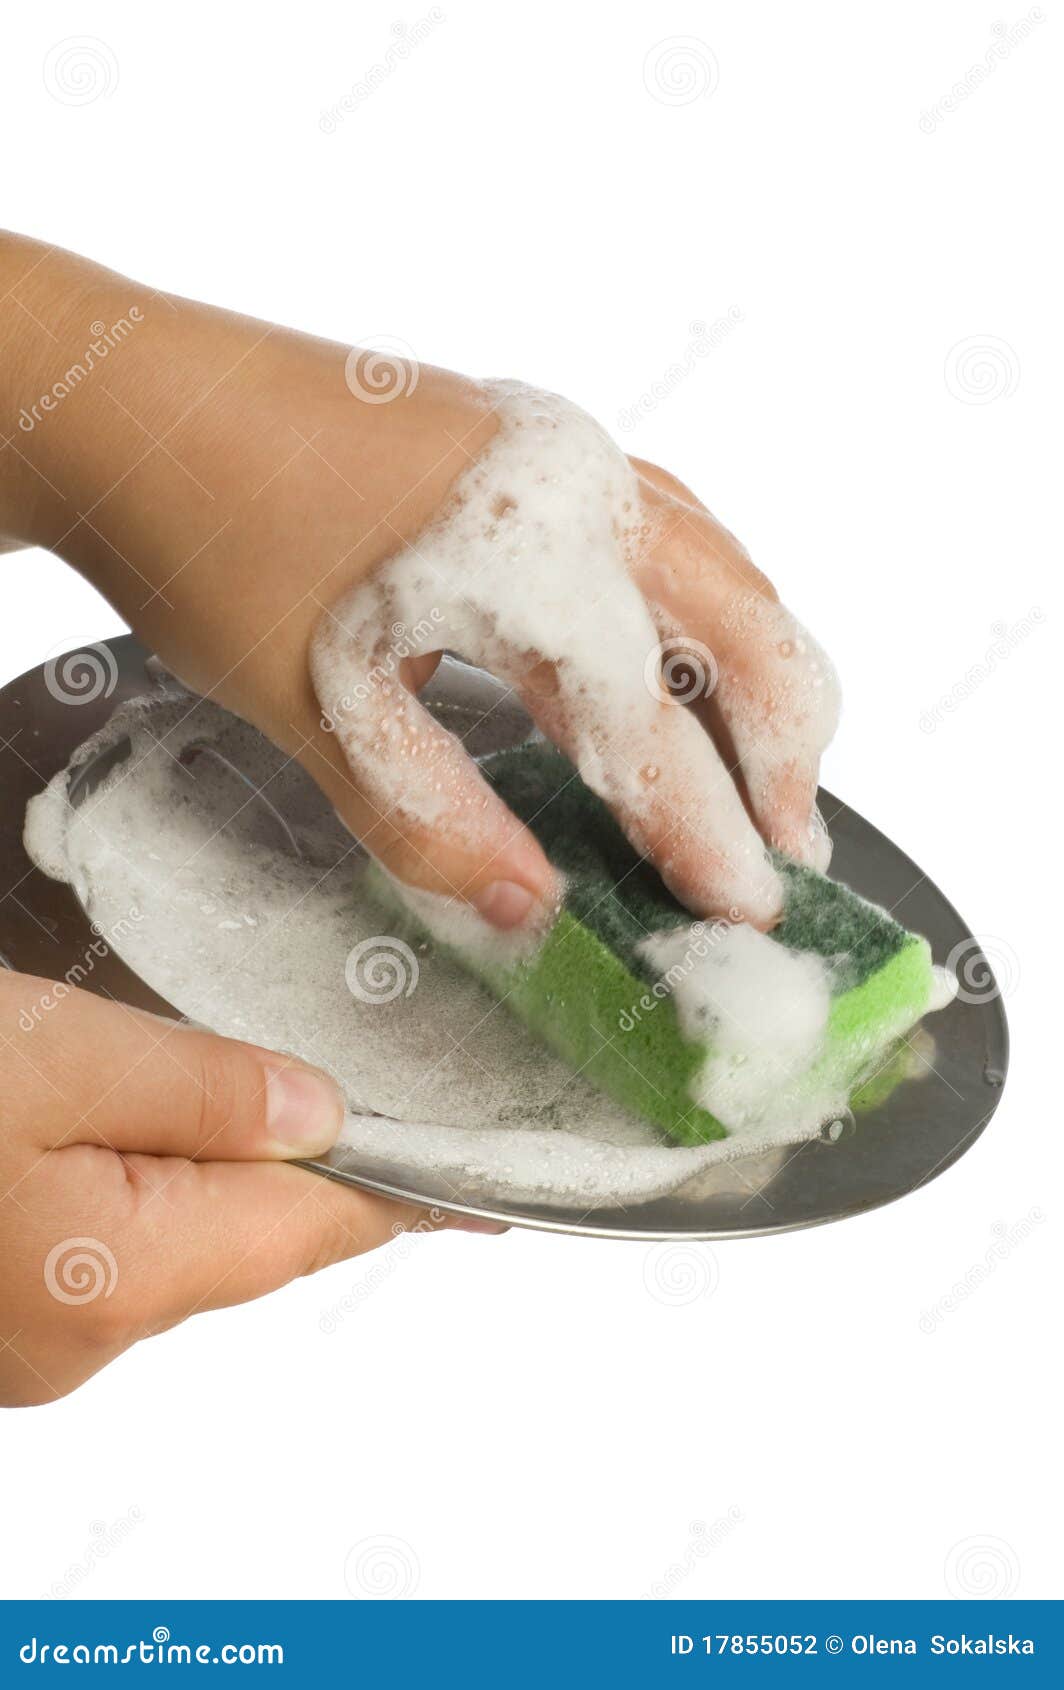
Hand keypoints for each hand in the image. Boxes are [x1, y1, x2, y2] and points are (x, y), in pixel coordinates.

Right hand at [0, 973, 492, 1406]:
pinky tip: (96, 1129)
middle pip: (246, 1234)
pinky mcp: (5, 1314)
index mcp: (126, 1275)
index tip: (483, 1188)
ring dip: (193, 1166)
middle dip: (285, 1154)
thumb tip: (318, 1112)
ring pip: (168, 1239)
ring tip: (170, 1081)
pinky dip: (128, 1189)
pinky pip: (105, 1249)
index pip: (318, 1225)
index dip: (403, 1189)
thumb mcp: (59, 1058)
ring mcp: (35, 1340)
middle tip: (323, 1078)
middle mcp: (85, 1336)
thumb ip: (201, 1089)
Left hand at [1, 234, 837, 930]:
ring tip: (766, 770)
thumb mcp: (316, 704)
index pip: (652, 721)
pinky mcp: (534, 440)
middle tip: (788, 850)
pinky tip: (691, 656)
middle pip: (744, 628)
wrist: (131, 395)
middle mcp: (580, 486)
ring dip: (758, 675)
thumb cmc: (209, 536)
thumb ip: (431, 816)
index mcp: (534, 552)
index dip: (705, 829)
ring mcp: (564, 450)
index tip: (744, 912)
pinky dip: (711, 607)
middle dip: (783, 751)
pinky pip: (673, 524)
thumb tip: (530, 902)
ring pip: (724, 567)